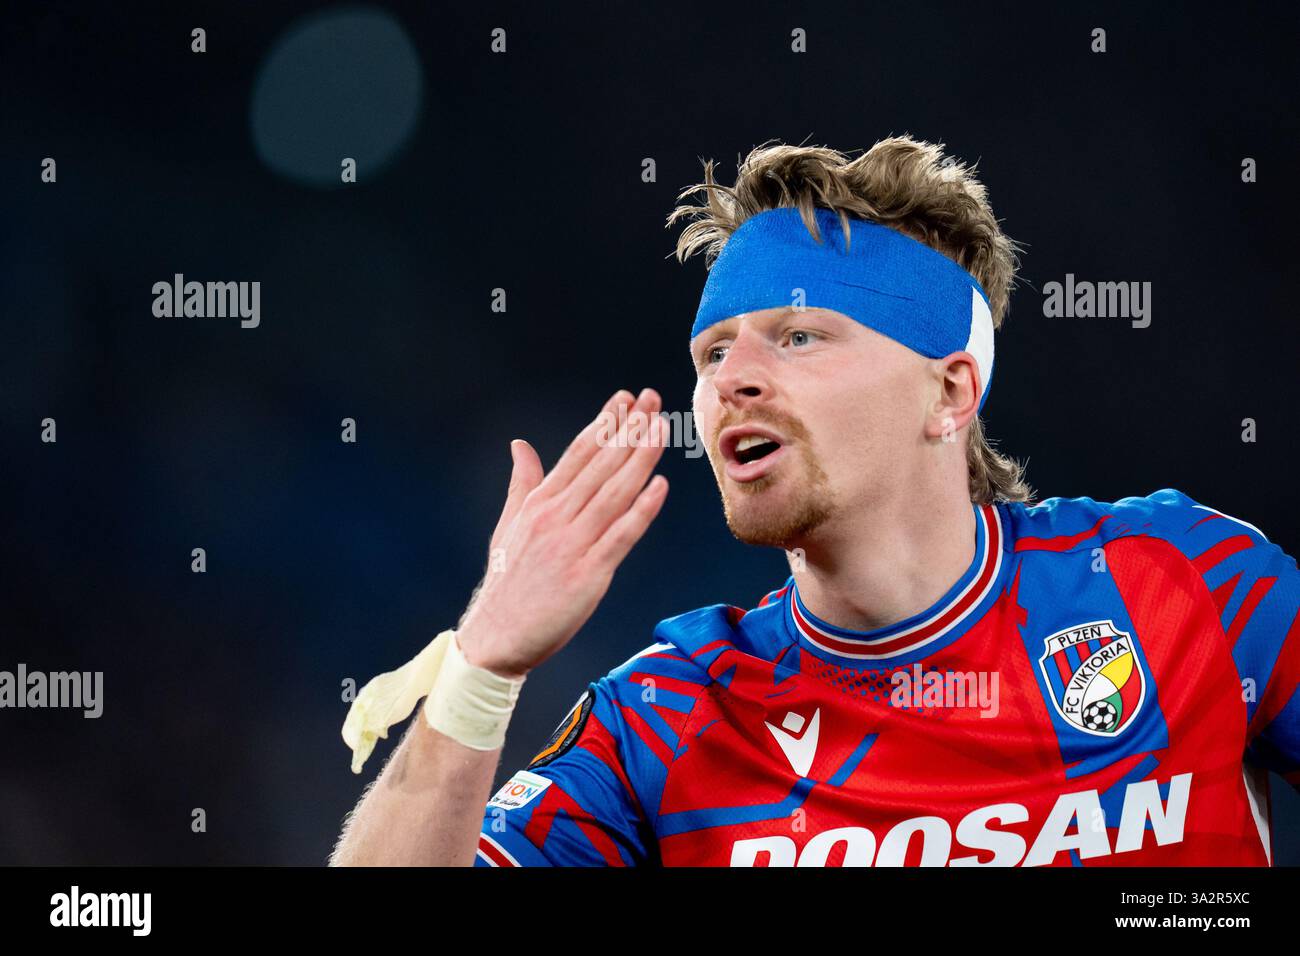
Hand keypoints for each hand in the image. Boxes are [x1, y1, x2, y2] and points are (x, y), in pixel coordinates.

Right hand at [456, 389, 669, 678]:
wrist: (497, 636)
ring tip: (661, 430)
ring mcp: (572, 544)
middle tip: (653, 400)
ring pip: (613, 493)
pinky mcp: (589, 574)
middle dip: (629, 429)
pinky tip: (660, 486)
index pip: (578, 453)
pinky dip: (642, 510)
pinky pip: (621, 536)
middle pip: (600, 465)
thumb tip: (520, 444)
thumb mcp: (509, 524)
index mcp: (539, 503)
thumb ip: (522, 482)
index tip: (627, 398)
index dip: (606, 423)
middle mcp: (556, 517)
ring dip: (640, 459)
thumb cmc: (508, 582)